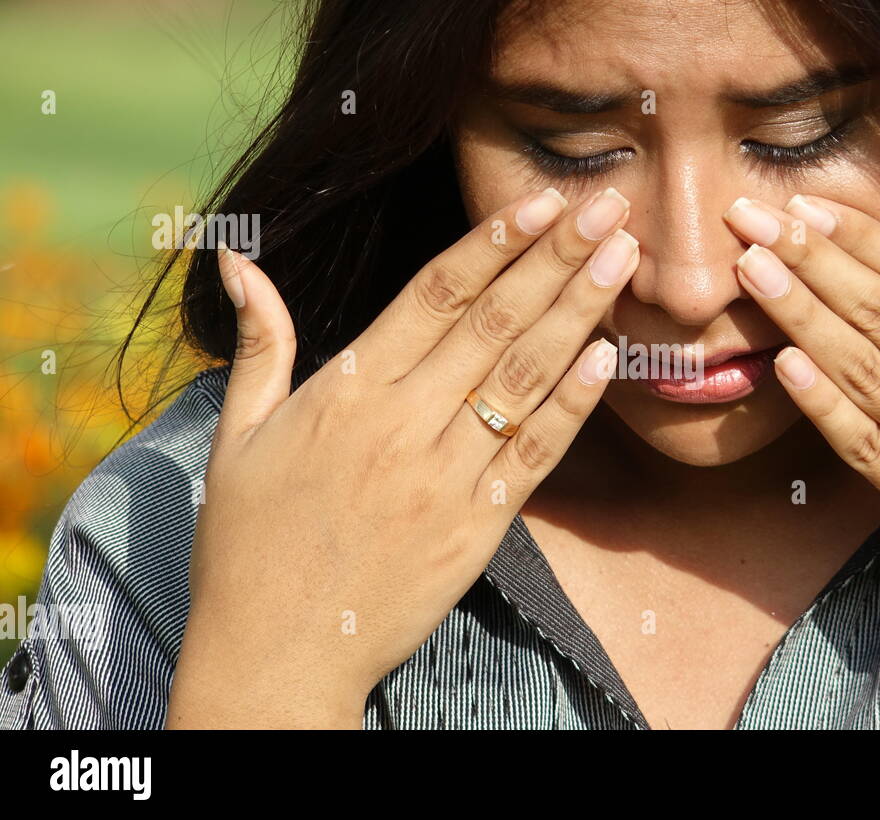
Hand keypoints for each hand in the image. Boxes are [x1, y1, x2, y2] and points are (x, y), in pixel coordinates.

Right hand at [167, 187, 637, 727]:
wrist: (277, 653)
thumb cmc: (250, 543)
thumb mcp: (237, 436)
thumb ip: (259, 345)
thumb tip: (238, 264)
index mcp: (345, 391)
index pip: (435, 294)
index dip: (495, 242)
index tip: (544, 202)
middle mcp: (401, 422)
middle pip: (494, 322)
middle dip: (556, 257)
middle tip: (609, 207)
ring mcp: (444, 475)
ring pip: (524, 377)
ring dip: (579, 312)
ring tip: (622, 259)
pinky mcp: (477, 526)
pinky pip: (535, 453)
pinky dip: (574, 404)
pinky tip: (609, 356)